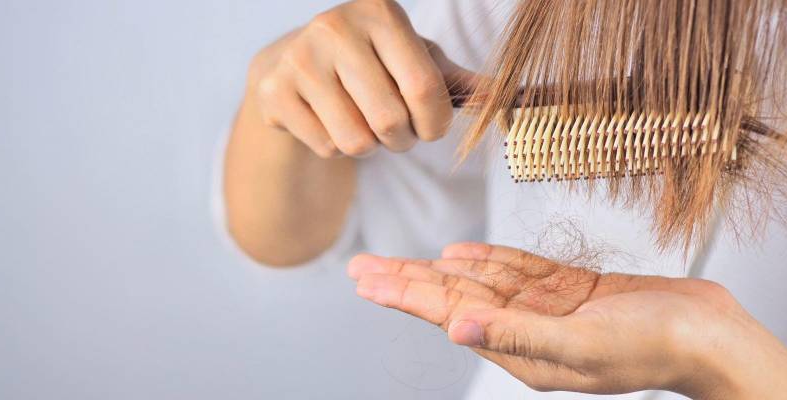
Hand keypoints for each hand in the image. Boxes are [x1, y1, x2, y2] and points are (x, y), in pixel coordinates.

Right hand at [248, 0, 473, 157]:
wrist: (293, 62)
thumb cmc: (370, 62)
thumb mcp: (414, 60)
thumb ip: (458, 81)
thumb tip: (511, 99)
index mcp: (380, 11)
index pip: (424, 88)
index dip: (435, 122)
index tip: (431, 124)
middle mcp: (336, 27)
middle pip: (390, 122)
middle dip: (403, 140)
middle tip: (396, 129)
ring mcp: (300, 58)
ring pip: (357, 141)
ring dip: (370, 146)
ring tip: (362, 121)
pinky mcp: (274, 91)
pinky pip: (327, 147)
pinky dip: (336, 146)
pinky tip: (329, 119)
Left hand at [348, 242, 786, 398]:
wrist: (706, 334)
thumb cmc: (652, 347)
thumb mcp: (580, 345)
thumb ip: (515, 335)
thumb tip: (454, 327)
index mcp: (519, 347)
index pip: (446, 313)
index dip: (403, 294)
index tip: (365, 280)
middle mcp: (524, 328)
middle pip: (451, 297)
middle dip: (405, 280)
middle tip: (362, 267)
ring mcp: (545, 309)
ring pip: (477, 282)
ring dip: (436, 269)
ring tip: (399, 262)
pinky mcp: (568, 290)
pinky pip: (515, 271)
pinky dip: (486, 260)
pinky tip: (460, 254)